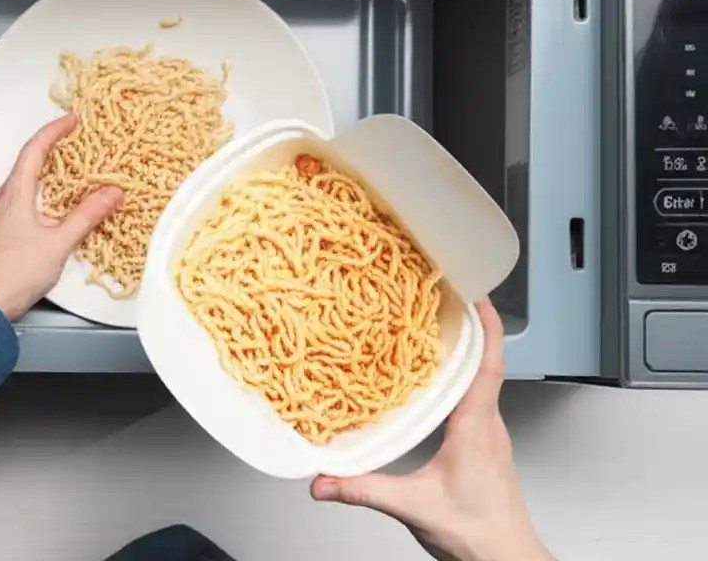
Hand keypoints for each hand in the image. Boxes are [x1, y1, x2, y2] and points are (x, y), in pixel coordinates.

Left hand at [0, 115, 123, 319]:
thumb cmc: (20, 271)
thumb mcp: (60, 241)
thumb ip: (87, 215)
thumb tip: (112, 193)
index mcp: (15, 193)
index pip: (33, 150)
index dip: (52, 132)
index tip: (70, 120)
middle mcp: (3, 199)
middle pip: (25, 163)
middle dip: (48, 148)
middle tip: (70, 141)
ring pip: (20, 183)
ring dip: (42, 172)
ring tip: (63, 171)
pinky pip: (17, 201)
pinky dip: (36, 192)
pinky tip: (48, 206)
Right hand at [310, 300, 551, 560]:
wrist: (506, 560)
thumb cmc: (477, 534)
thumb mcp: (412, 507)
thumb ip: (364, 490)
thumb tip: (322, 481)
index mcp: (477, 427)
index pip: (488, 363)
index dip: (485, 326)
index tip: (475, 294)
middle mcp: (489, 425)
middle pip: (485, 362)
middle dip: (469, 327)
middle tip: (448, 298)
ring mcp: (491, 435)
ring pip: (482, 381)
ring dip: (465, 353)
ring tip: (440, 331)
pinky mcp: (485, 446)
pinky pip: (476, 400)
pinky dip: (461, 380)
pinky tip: (439, 384)